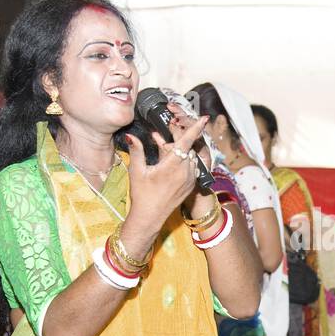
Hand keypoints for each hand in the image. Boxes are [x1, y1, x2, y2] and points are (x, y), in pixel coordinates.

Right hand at [123, 113, 208, 237]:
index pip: (186, 142)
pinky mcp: (191, 185)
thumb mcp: (137, 171)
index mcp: (172, 165)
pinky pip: (192, 167)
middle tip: (169, 131)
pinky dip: (185, 161)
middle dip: (180, 138)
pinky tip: (172, 162)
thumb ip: (136, 151)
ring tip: (167, 149)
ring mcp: (190, 179)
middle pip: (188, 147)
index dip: (195, 128)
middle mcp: (185, 171)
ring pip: (191, 156)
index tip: (203, 118)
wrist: (150, 217)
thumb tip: (130, 135)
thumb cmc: (142, 195)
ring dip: (182, 150)